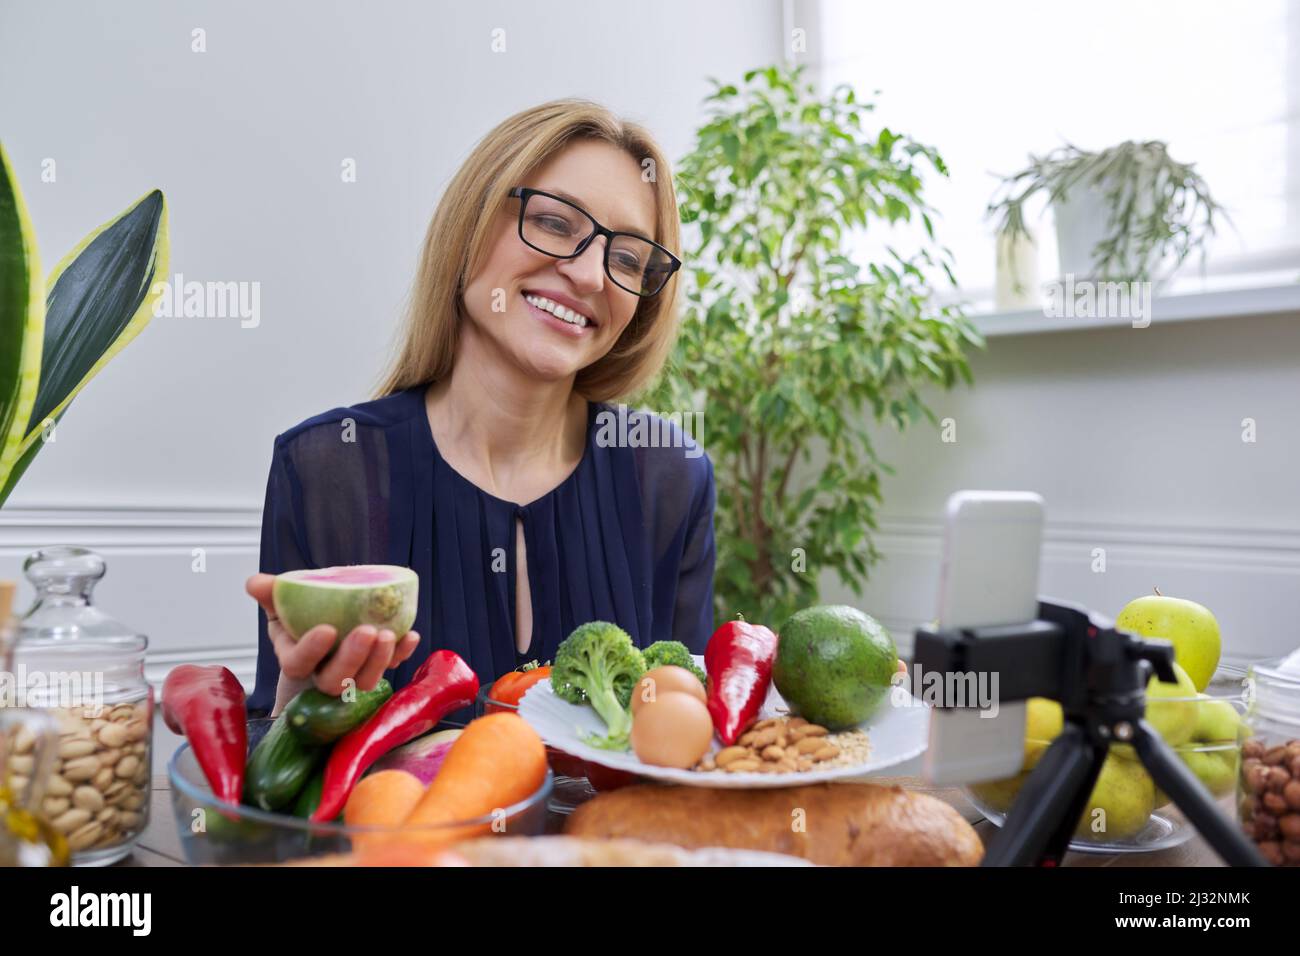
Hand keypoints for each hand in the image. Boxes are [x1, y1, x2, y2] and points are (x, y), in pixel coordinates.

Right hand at [246, 573, 420, 695]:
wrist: (322, 634)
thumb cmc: (298, 621)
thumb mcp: (280, 608)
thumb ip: (270, 595)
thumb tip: (254, 582)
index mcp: (295, 659)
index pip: (298, 664)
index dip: (311, 651)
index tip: (327, 629)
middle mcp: (323, 675)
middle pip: (335, 680)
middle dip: (353, 658)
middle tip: (368, 631)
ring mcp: (351, 677)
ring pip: (364, 680)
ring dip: (379, 659)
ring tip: (390, 634)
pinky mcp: (375, 669)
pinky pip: (391, 667)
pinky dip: (402, 654)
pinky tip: (411, 636)